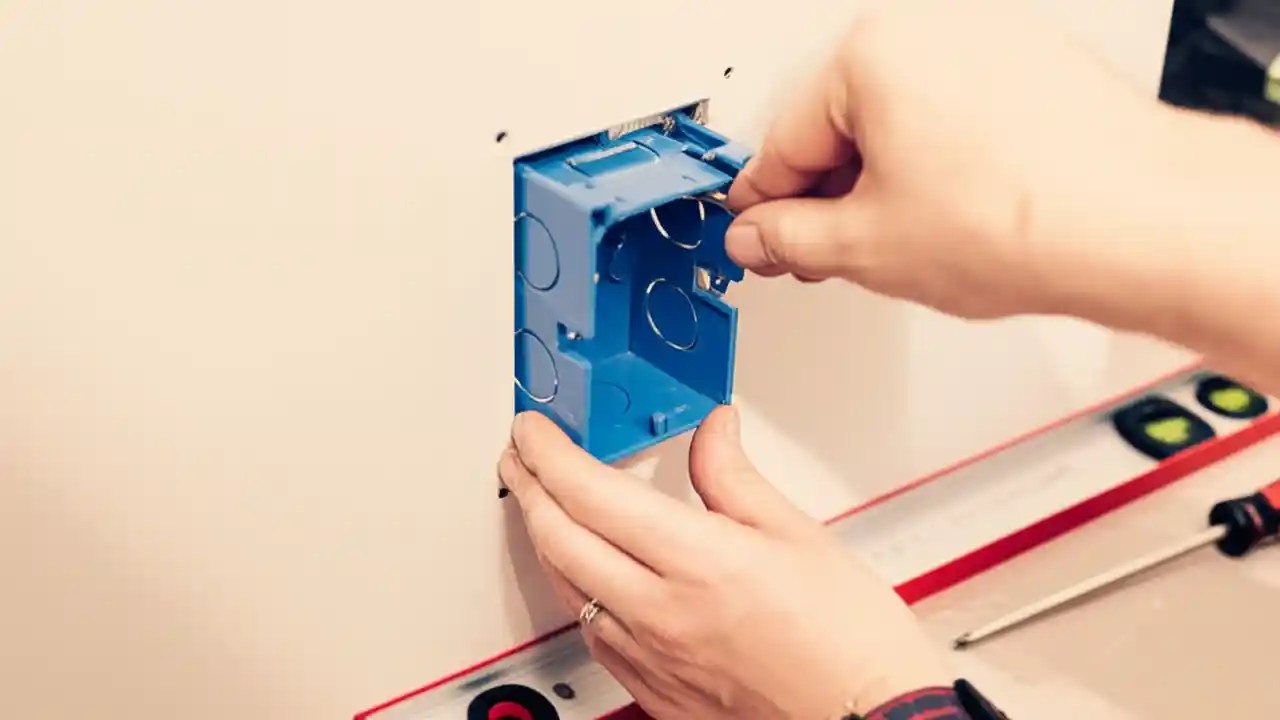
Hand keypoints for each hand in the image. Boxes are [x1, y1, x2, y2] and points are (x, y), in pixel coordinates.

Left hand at [498, 407, 948, 718]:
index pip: (592, 493)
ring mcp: (651, 656)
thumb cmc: (848, 643)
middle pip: (560, 537)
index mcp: (699, 562)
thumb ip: (735, 477)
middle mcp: (662, 612)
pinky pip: (590, 631)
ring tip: (543, 503)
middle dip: (528, 485)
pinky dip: (572, 587)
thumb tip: (712, 431)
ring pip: (565, 586)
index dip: (550, 452)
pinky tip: (582, 573)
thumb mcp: (798, 535)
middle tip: (522, 456)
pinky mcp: (654, 689)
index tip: (535, 429)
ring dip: (544, 535)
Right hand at [725, 0, 1186, 319]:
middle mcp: (930, 31)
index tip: (756, 236)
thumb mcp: (866, 248)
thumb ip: (789, 241)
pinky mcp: (1034, 70)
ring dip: (886, 183)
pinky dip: (942, 164)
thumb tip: (758, 237)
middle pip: (842, 126)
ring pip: (901, 122)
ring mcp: (989, 45)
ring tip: (907, 244)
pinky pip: (957, 117)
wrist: (1140, 225)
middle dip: (830, 197)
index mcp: (871, 54)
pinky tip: (956, 218)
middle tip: (827, 253)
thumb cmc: (1024, 219)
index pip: (783, 142)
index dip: (763, 207)